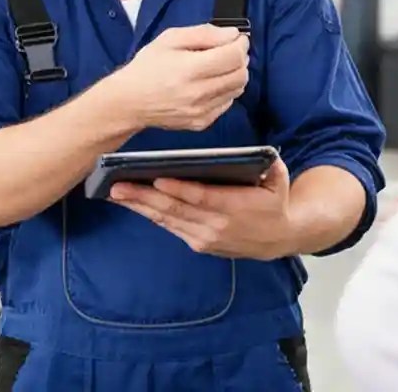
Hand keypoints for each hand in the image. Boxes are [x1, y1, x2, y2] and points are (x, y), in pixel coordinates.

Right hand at [109, 24, 249, 131]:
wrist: (129, 101)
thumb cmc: (146, 68)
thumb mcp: (169, 39)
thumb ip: (203, 33)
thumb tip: (231, 34)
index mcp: (189, 69)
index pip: (234, 56)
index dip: (240, 44)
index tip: (238, 38)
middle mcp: (198, 93)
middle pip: (241, 74)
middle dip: (240, 58)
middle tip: (228, 51)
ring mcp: (201, 111)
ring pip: (238, 89)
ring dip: (234, 74)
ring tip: (218, 66)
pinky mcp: (201, 122)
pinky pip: (227, 103)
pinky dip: (225, 90)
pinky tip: (209, 84)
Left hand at [109, 157, 294, 260]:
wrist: (280, 238)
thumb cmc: (274, 202)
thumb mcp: (279, 180)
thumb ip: (271, 165)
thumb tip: (262, 152)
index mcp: (234, 207)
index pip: (201, 197)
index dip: (178, 190)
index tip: (156, 180)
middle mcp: (216, 226)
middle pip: (175, 210)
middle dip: (143, 197)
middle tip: (118, 186)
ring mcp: (206, 238)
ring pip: (167, 220)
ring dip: (140, 207)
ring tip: (117, 193)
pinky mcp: (200, 245)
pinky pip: (171, 227)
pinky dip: (151, 215)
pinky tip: (134, 204)